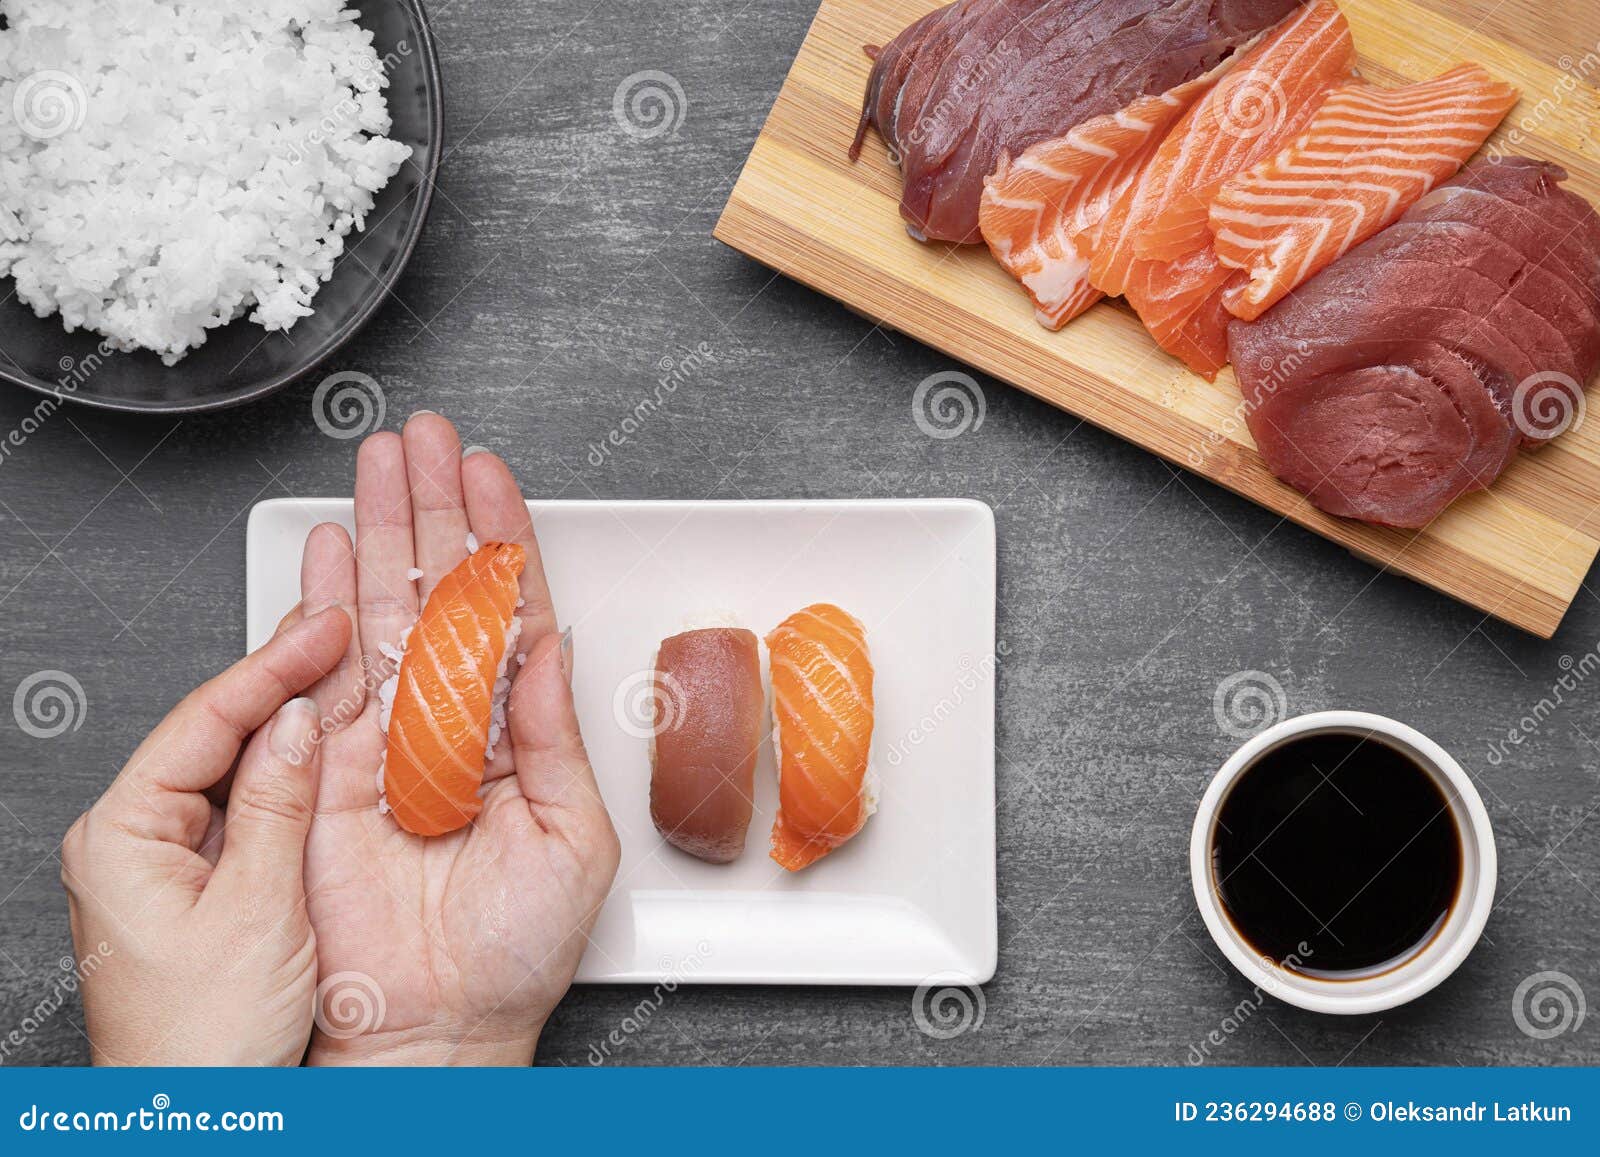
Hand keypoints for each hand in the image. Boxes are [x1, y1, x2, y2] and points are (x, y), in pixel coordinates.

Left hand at [61, 607, 353, 1065]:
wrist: (201, 1119)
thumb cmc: (203, 1045)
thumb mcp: (257, 911)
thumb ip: (276, 805)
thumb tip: (297, 723)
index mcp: (120, 836)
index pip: (204, 720)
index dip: (273, 666)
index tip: (325, 629)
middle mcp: (130, 840)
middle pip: (213, 732)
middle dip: (281, 680)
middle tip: (338, 630)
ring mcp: (164, 860)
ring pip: (234, 765)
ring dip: (291, 724)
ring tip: (344, 674)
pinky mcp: (198, 882)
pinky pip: (246, 805)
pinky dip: (290, 774)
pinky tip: (329, 748)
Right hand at [295, 413, 619, 1066]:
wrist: (443, 1024)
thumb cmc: (518, 949)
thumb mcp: (573, 835)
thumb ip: (554, 733)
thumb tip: (551, 644)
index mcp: (516, 731)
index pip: (511, 612)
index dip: (503, 540)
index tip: (496, 475)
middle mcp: (452, 721)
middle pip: (443, 592)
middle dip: (436, 510)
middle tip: (430, 437)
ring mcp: (390, 737)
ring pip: (385, 611)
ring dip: (382, 532)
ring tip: (382, 460)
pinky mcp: (333, 766)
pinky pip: (327, 671)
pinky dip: (322, 603)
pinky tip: (328, 545)